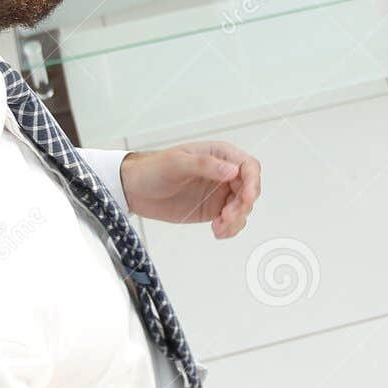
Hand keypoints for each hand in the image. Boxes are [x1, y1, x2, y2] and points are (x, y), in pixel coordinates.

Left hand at [120, 142, 261, 238]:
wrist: (134, 189)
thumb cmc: (153, 169)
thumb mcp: (177, 163)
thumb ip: (205, 165)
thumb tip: (232, 170)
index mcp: (219, 155)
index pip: (248, 166)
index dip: (252, 182)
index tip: (247, 197)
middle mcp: (224, 173)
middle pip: (249, 190)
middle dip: (242, 206)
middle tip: (226, 216)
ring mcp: (219, 193)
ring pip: (242, 208)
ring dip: (236, 220)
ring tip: (218, 227)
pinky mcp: (213, 209)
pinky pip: (231, 221)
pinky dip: (229, 229)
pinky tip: (217, 232)